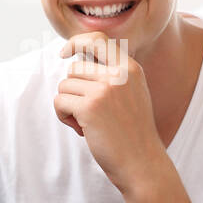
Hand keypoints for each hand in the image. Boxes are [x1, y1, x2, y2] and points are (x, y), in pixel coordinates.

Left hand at [55, 33, 166, 192]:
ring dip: (69, 105)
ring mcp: (104, 89)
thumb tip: (77, 58)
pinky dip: (64, 116)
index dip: (76, 42)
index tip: (64, 53)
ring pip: (65, 85)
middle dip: (74, 90)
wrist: (142, 163)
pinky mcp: (90, 107)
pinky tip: (82, 129)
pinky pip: (60, 101)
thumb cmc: (132, 132)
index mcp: (130, 68)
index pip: (98, 39)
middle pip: (75, 67)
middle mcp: (119, 74)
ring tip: (88, 123)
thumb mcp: (132, 94)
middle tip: (89, 112)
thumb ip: (112, 74)